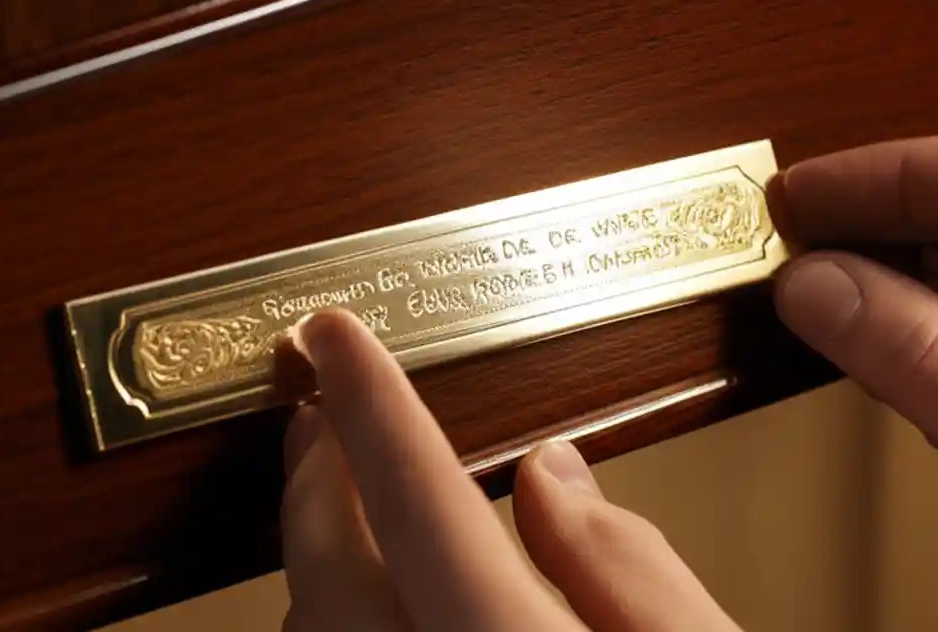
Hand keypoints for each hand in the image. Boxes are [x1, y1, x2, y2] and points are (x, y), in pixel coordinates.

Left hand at [279, 308, 741, 630]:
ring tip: (337, 484)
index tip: (336, 335)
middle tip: (319, 404)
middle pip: (327, 574)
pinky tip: (365, 594)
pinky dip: (330, 615)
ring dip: (314, 550)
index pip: (422, 508)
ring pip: (309, 630)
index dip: (373, 407)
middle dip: (316, 478)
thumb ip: (629, 569)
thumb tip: (552, 477)